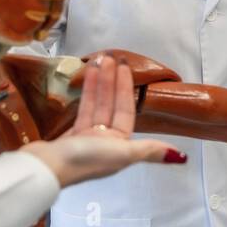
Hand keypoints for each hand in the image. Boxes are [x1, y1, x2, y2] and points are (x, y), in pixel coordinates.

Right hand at [23, 55, 185, 186]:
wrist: (45, 170)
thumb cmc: (85, 159)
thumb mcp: (122, 154)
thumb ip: (149, 151)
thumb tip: (181, 157)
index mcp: (120, 146)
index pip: (126, 110)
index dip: (126, 89)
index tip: (124, 68)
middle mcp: (105, 142)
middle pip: (111, 105)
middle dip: (111, 81)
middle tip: (110, 57)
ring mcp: (86, 139)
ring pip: (96, 105)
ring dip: (98, 84)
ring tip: (96, 61)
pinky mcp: (69, 137)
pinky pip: (81, 110)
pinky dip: (84, 95)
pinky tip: (85, 78)